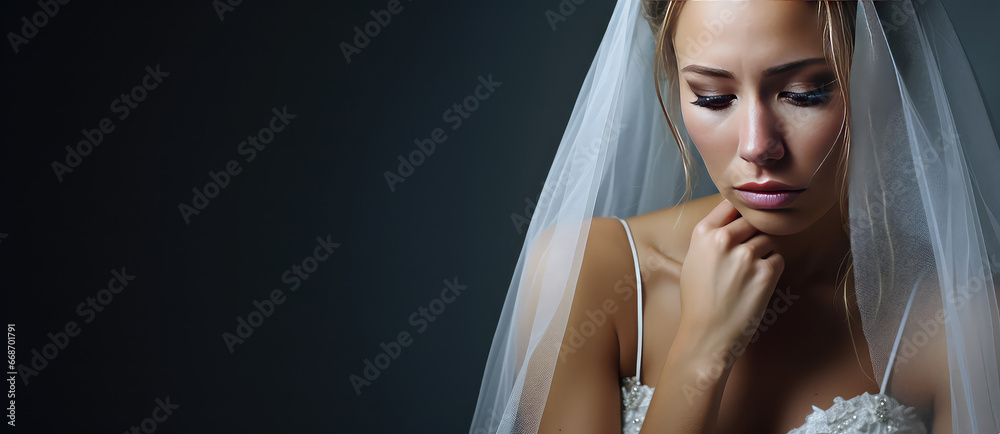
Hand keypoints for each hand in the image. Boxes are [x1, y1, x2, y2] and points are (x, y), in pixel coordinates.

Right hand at [674, 198, 784, 363]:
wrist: (707, 334)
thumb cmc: (698, 299)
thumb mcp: (694, 259)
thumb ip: (711, 236)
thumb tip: (734, 217)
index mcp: (703, 233)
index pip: (730, 204)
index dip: (740, 212)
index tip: (743, 221)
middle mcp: (724, 239)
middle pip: (753, 221)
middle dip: (752, 236)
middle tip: (745, 258)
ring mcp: (746, 255)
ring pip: (767, 239)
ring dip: (763, 253)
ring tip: (747, 276)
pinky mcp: (766, 272)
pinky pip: (778, 259)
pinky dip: (771, 270)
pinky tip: (755, 285)